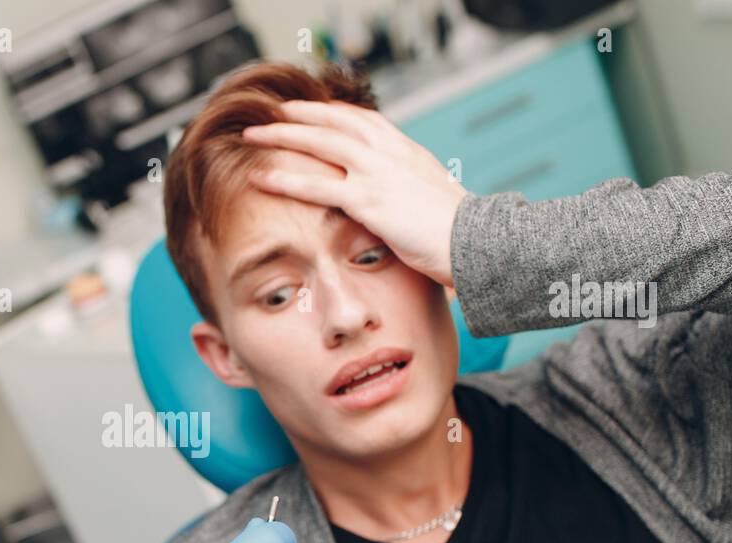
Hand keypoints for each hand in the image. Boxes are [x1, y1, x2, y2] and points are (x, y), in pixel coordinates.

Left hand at [242, 100, 466, 288]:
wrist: (478, 244)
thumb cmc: (458, 234)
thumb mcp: (432, 200)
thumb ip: (409, 191)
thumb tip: (397, 202)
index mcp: (407, 151)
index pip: (363, 120)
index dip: (332, 112)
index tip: (309, 110)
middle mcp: (391, 154)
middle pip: (336, 122)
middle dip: (300, 115)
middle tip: (271, 114)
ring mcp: (379, 174)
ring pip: (321, 143)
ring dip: (282, 136)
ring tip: (253, 134)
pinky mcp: (369, 201)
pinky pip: (317, 185)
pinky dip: (285, 178)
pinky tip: (259, 177)